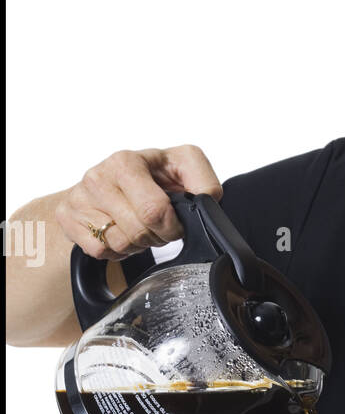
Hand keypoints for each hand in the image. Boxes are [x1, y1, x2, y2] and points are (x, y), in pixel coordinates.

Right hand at [54, 145, 222, 261]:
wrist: (108, 179)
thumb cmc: (150, 175)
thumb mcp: (182, 167)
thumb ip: (203, 181)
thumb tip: (208, 200)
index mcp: (127, 161)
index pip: (153, 210)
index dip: (171, 226)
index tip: (175, 223)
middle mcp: (99, 175)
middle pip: (137, 231)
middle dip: (155, 237)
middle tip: (157, 227)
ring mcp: (79, 196)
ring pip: (119, 244)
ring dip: (136, 244)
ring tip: (137, 226)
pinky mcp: (67, 216)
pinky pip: (100, 251)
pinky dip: (115, 250)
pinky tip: (119, 232)